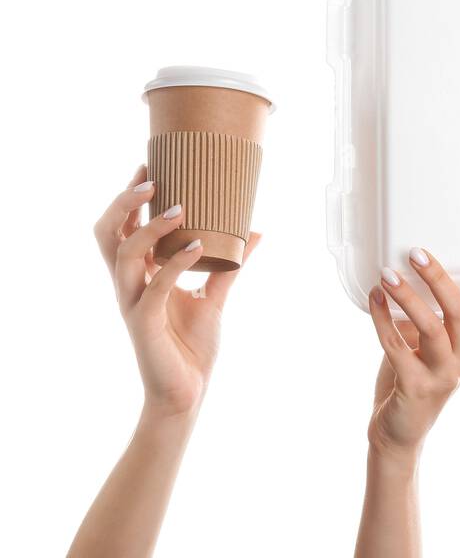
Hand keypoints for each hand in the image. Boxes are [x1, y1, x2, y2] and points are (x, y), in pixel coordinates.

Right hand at [93, 165, 256, 418]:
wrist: (187, 392)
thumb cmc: (191, 346)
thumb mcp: (214, 297)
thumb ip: (229, 266)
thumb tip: (255, 232)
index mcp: (139, 276)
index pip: (120, 228)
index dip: (127, 197)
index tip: (149, 165)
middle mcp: (128, 286)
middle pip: (108, 234)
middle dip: (125, 203)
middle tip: (152, 178)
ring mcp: (132, 304)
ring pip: (125, 255)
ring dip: (152, 228)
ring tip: (180, 207)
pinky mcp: (144, 325)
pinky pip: (153, 288)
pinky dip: (175, 264)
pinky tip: (198, 246)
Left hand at [365, 249, 459, 460]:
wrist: (398, 431)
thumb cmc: (413, 380)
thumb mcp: (427, 347)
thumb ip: (425, 319)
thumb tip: (405, 275)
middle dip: (439, 280)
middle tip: (417, 254)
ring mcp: (442, 377)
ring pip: (430, 328)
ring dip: (407, 296)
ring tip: (387, 274)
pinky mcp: (414, 386)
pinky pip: (396, 345)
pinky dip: (381, 318)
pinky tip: (373, 298)